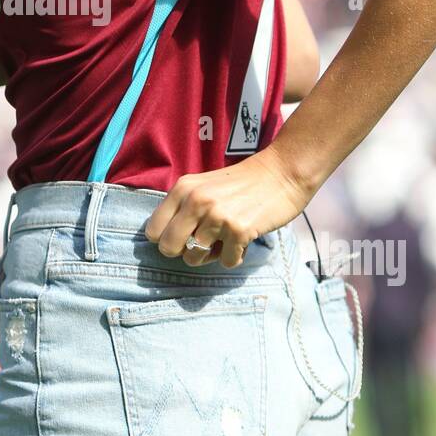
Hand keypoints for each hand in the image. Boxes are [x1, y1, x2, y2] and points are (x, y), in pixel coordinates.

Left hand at [144, 147, 312, 268]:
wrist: (282, 173)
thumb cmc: (242, 183)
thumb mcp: (204, 186)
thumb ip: (184, 208)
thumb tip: (167, 242)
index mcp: (183, 189)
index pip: (153, 230)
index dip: (167, 239)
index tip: (183, 236)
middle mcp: (196, 201)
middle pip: (168, 248)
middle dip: (184, 252)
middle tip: (203, 244)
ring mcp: (216, 216)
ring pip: (194, 259)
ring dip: (210, 256)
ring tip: (224, 241)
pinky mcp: (238, 230)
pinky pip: (225, 262)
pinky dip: (234, 257)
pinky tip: (243, 242)